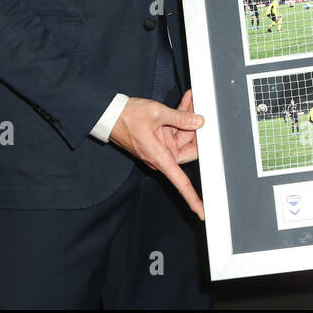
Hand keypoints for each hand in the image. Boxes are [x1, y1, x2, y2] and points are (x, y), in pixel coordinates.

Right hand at [109, 90, 204, 218]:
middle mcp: (161, 156)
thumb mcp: (156, 113)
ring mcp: (160, 147)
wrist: (108, 113)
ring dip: (188, 119)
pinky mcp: (158, 138)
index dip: (192, 199)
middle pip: (189, 149)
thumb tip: (198, 121)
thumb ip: (180, 117)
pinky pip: (174, 129)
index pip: (181, 183)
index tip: (203, 212)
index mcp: (160, 157)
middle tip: (203, 113)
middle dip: (198, 131)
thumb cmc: (126, 117)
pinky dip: (180, 117)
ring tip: (193, 101)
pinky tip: (186, 102)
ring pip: (183, 135)